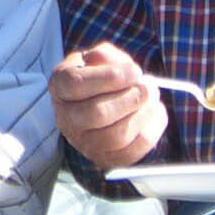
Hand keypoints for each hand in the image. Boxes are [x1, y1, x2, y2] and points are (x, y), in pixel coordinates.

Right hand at [50, 42, 167, 168]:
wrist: (104, 101)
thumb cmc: (102, 77)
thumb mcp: (101, 58)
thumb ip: (104, 55)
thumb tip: (101, 57)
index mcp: (60, 87)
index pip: (76, 84)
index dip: (109, 77)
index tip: (135, 71)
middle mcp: (66, 118)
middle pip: (97, 113)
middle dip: (130, 98)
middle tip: (148, 86)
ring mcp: (83, 143)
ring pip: (116, 136)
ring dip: (143, 114)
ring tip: (153, 97)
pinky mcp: (104, 159)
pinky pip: (131, 153)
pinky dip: (151, 131)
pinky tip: (155, 113)